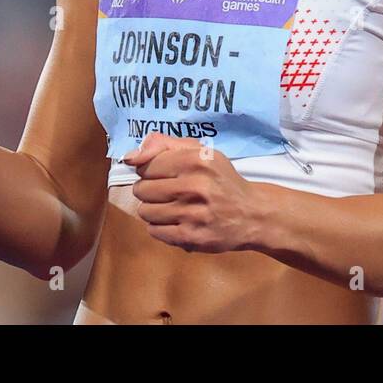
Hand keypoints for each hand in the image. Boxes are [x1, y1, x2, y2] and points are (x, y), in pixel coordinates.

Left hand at [124, 133, 261, 253]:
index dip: (150, 171)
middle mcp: (193, 186)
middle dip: (150, 191)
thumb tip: (130, 157)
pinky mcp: (190, 237)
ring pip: (145, 212)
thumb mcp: (200, 152)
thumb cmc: (221, 180)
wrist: (252, 214)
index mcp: (194, 160)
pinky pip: (154, 231)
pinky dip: (161, 227)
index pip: (146, 166)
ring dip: (154, 210)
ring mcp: (191, 214)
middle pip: (142, 190)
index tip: (163, 175)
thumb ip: (163, 145)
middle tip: (168, 192)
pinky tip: (176, 221)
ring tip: (172, 207)